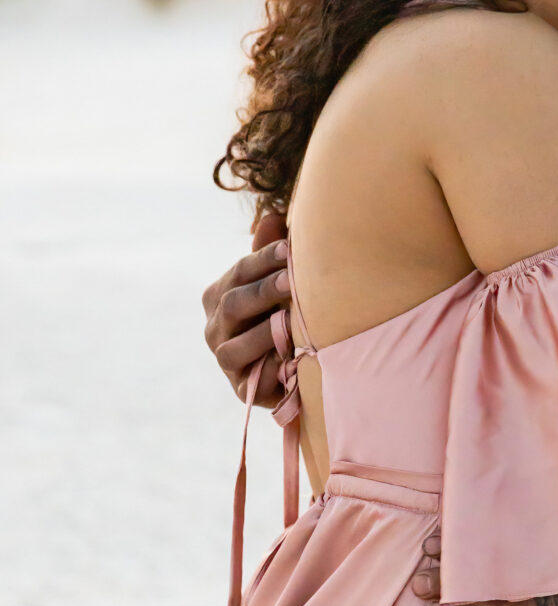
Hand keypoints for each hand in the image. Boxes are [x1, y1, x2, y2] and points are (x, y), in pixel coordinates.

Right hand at [202, 208, 291, 404]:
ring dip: (265, 333)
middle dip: (264, 291)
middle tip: (294, 280)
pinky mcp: (242, 389)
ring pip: (235, 347)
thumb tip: (274, 216)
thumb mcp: (278, 284)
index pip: (239, 273)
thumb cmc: (282, 314)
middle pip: (233, 305)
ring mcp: (225, 360)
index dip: (263, 260)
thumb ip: (271, 254)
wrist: (291, 367)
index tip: (290, 249)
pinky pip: (251, 381)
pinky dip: (269, 371)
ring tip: (293, 321)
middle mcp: (215, 328)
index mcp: (220, 296)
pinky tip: (290, 361)